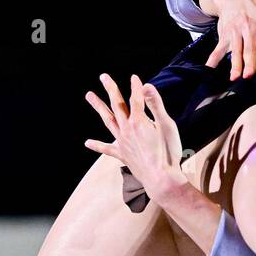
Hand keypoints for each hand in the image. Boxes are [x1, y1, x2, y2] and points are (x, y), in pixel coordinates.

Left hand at [84, 73, 186, 203]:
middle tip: (103, 76)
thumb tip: (146, 86)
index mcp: (138, 121)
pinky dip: (97, 145)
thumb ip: (155, 104)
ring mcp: (122, 142)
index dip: (136, 87)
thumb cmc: (168, 152)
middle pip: (117, 105)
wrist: (161, 179)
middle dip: (111, 89)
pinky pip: (107, 148)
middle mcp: (126, 129)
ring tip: (89, 95)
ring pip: (108, 120)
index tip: (134, 77)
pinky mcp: (122, 154)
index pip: (136, 98)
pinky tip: (87, 142)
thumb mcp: (167, 125)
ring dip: (99, 107)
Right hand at [205, 0, 255, 79]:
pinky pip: (218, 48)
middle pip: (250, 46)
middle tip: (249, 75)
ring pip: (235, 49)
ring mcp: (235, 31)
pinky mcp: (225, 34)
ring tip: (235, 77)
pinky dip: (213, 58)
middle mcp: (249, 26)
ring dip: (234, 63)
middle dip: (249, 61)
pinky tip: (210, 69)